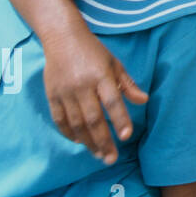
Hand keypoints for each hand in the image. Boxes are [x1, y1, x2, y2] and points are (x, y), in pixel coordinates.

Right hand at [41, 27, 148, 163]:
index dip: (120, 119)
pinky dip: (68, 132)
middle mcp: (82, 85)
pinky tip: (79, 142)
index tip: (126, 136)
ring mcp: (65, 91)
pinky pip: (59, 119)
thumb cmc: (93, 52)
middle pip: (93, 118)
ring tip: (98, 155)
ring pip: (76, 123)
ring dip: (88, 142)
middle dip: (103, 141)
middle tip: (111, 159)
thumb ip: (127, 84)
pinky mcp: (51, 95)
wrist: (62, 38)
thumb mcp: (115, 63)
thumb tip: (144, 101)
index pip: (113, 101)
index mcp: (101, 75)